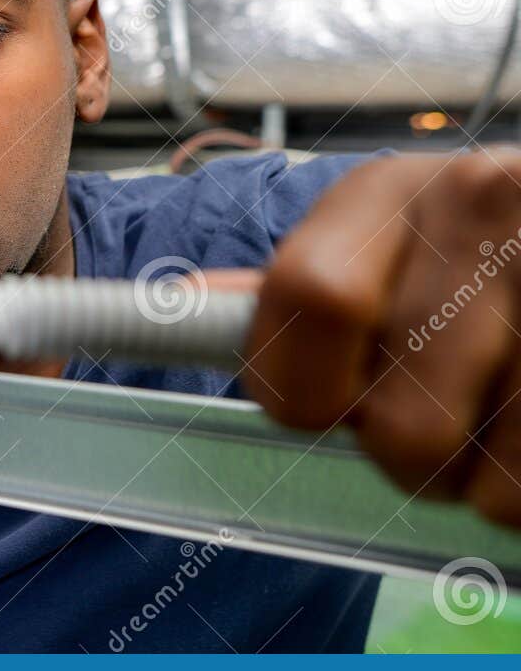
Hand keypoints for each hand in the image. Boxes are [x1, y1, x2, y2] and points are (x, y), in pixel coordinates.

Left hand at [243, 150, 520, 527]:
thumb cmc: (473, 253)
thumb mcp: (382, 244)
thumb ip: (298, 292)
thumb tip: (181, 300)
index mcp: (385, 191)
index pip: (311, 296)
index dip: (299, 387)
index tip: (317, 411)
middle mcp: (478, 206)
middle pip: (402, 423)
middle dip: (403, 458)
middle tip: (431, 425)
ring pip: (482, 474)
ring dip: (480, 478)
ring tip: (497, 413)